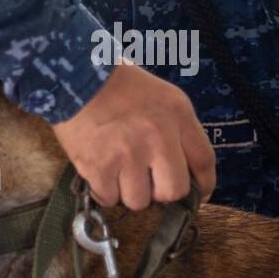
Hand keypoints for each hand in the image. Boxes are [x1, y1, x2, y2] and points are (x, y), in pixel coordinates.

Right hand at [52, 63, 215, 210]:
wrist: (74, 76)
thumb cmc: (118, 85)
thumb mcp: (163, 96)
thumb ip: (180, 130)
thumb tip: (187, 170)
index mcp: (177, 114)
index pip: (204, 162)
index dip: (202, 185)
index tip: (197, 192)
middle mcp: (157, 136)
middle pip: (175, 190)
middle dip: (162, 192)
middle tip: (149, 180)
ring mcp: (128, 153)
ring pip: (140, 201)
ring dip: (129, 191)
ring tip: (119, 169)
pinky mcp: (99, 167)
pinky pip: (109, 199)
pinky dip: (104, 190)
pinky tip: (101, 170)